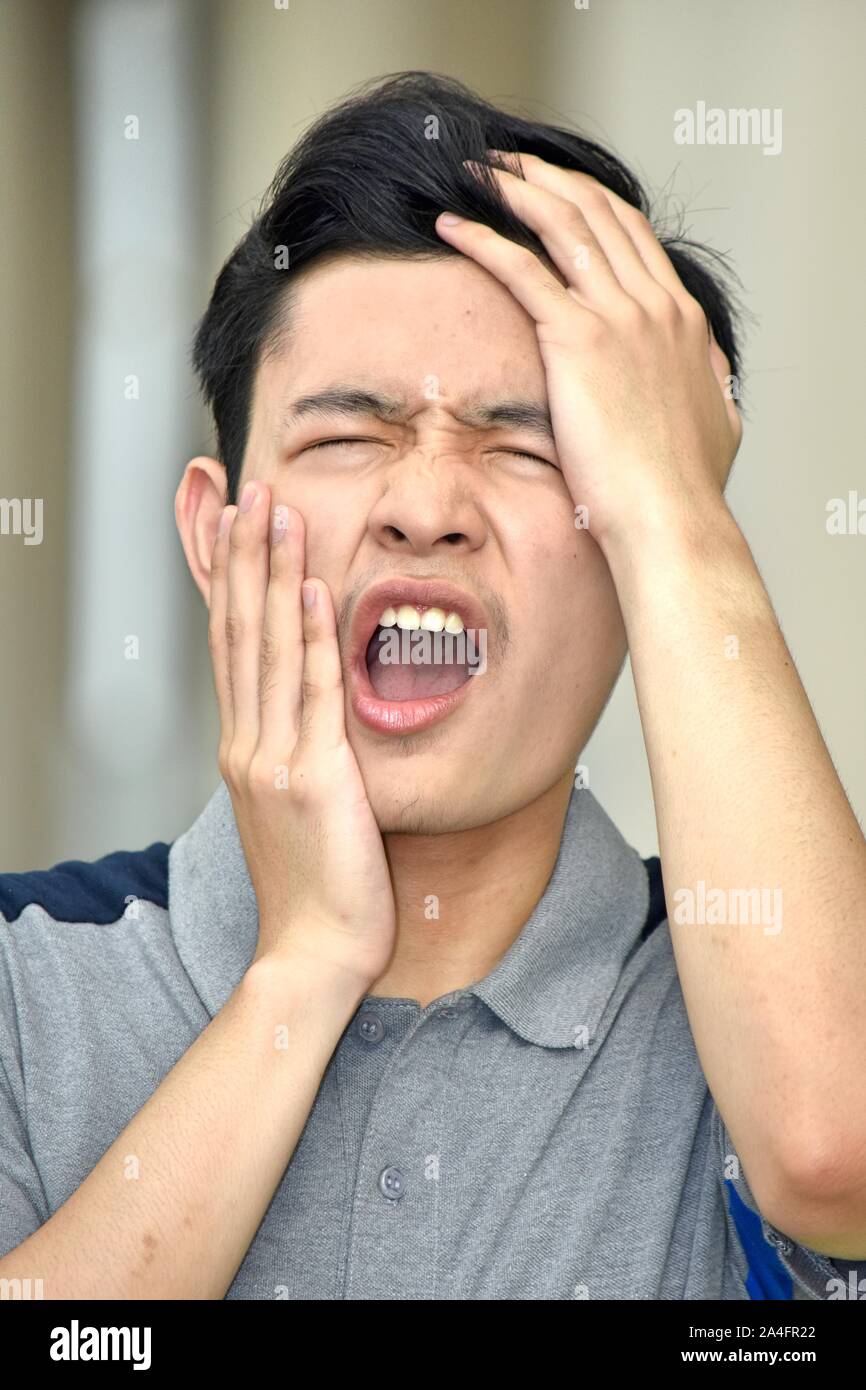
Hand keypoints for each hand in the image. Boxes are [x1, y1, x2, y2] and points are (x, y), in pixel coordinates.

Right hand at [208, 481, 396, 984]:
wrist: (314, 952)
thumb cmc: (316, 890)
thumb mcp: (295, 811)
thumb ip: (297, 758)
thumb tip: (312, 724)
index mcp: (243, 751)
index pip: (231, 648)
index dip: (230, 583)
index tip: (234, 528)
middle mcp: (247, 746)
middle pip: (239, 632)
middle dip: (244, 557)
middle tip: (250, 492)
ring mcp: (273, 758)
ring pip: (268, 647)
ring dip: (273, 574)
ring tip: (276, 511)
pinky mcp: (313, 775)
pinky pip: (310, 691)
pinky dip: (309, 635)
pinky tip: (311, 587)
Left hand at [436, 152, 742, 549]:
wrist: (670, 516)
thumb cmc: (683, 489)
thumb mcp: (716, 424)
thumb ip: (710, 388)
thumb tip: (713, 379)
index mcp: (682, 320)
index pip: (634, 235)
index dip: (590, 201)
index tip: (556, 188)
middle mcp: (654, 304)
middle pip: (598, 213)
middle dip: (549, 177)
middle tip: (508, 164)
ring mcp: (619, 316)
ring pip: (563, 225)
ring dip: (516, 190)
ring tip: (478, 173)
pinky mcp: (579, 340)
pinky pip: (522, 271)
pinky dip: (484, 240)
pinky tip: (452, 227)